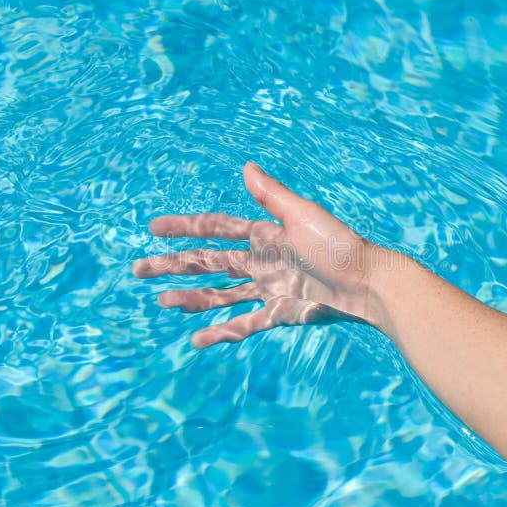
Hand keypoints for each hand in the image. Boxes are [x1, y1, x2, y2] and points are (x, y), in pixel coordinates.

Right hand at [132, 162, 390, 347]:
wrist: (367, 283)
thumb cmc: (339, 245)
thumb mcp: (304, 216)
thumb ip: (272, 196)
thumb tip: (246, 167)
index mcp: (264, 234)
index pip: (214, 228)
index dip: (183, 228)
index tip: (153, 228)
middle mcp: (261, 260)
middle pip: (207, 263)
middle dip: (173, 265)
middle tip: (138, 269)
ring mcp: (268, 288)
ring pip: (219, 294)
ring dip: (190, 298)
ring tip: (162, 302)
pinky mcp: (280, 312)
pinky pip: (244, 323)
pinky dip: (221, 332)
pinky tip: (198, 340)